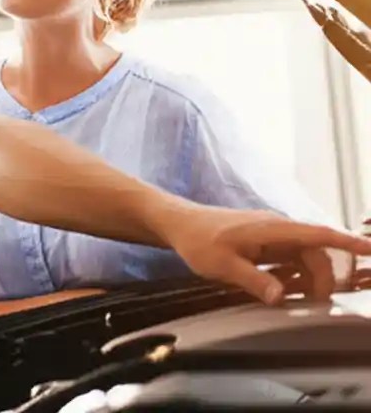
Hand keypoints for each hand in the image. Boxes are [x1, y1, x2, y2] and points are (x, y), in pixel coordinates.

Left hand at [164, 203, 370, 304]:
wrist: (179, 224)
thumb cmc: (198, 240)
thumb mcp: (221, 265)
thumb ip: (253, 280)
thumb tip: (281, 296)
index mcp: (272, 228)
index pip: (318, 234)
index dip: (347, 242)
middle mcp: (277, 229)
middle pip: (315, 253)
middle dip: (323, 278)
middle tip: (316, 303)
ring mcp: (272, 236)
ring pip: (304, 258)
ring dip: (308, 278)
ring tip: (304, 299)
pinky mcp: (266, 244)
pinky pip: (290, 260)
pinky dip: (294, 275)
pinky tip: (286, 290)